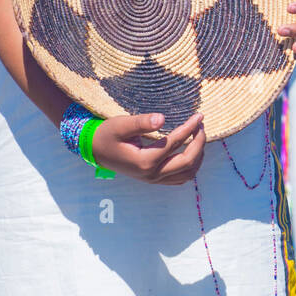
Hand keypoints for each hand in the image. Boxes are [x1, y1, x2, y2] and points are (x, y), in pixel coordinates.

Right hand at [91, 111, 206, 185]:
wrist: (95, 150)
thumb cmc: (107, 135)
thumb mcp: (121, 125)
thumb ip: (141, 122)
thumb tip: (162, 118)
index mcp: (144, 161)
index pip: (175, 143)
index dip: (189, 128)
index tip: (199, 116)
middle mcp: (151, 174)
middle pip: (187, 162)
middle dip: (199, 143)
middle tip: (201, 125)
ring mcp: (153, 179)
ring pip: (187, 173)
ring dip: (198, 156)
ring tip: (198, 136)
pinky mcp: (154, 179)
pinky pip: (180, 178)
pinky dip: (191, 165)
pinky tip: (191, 150)